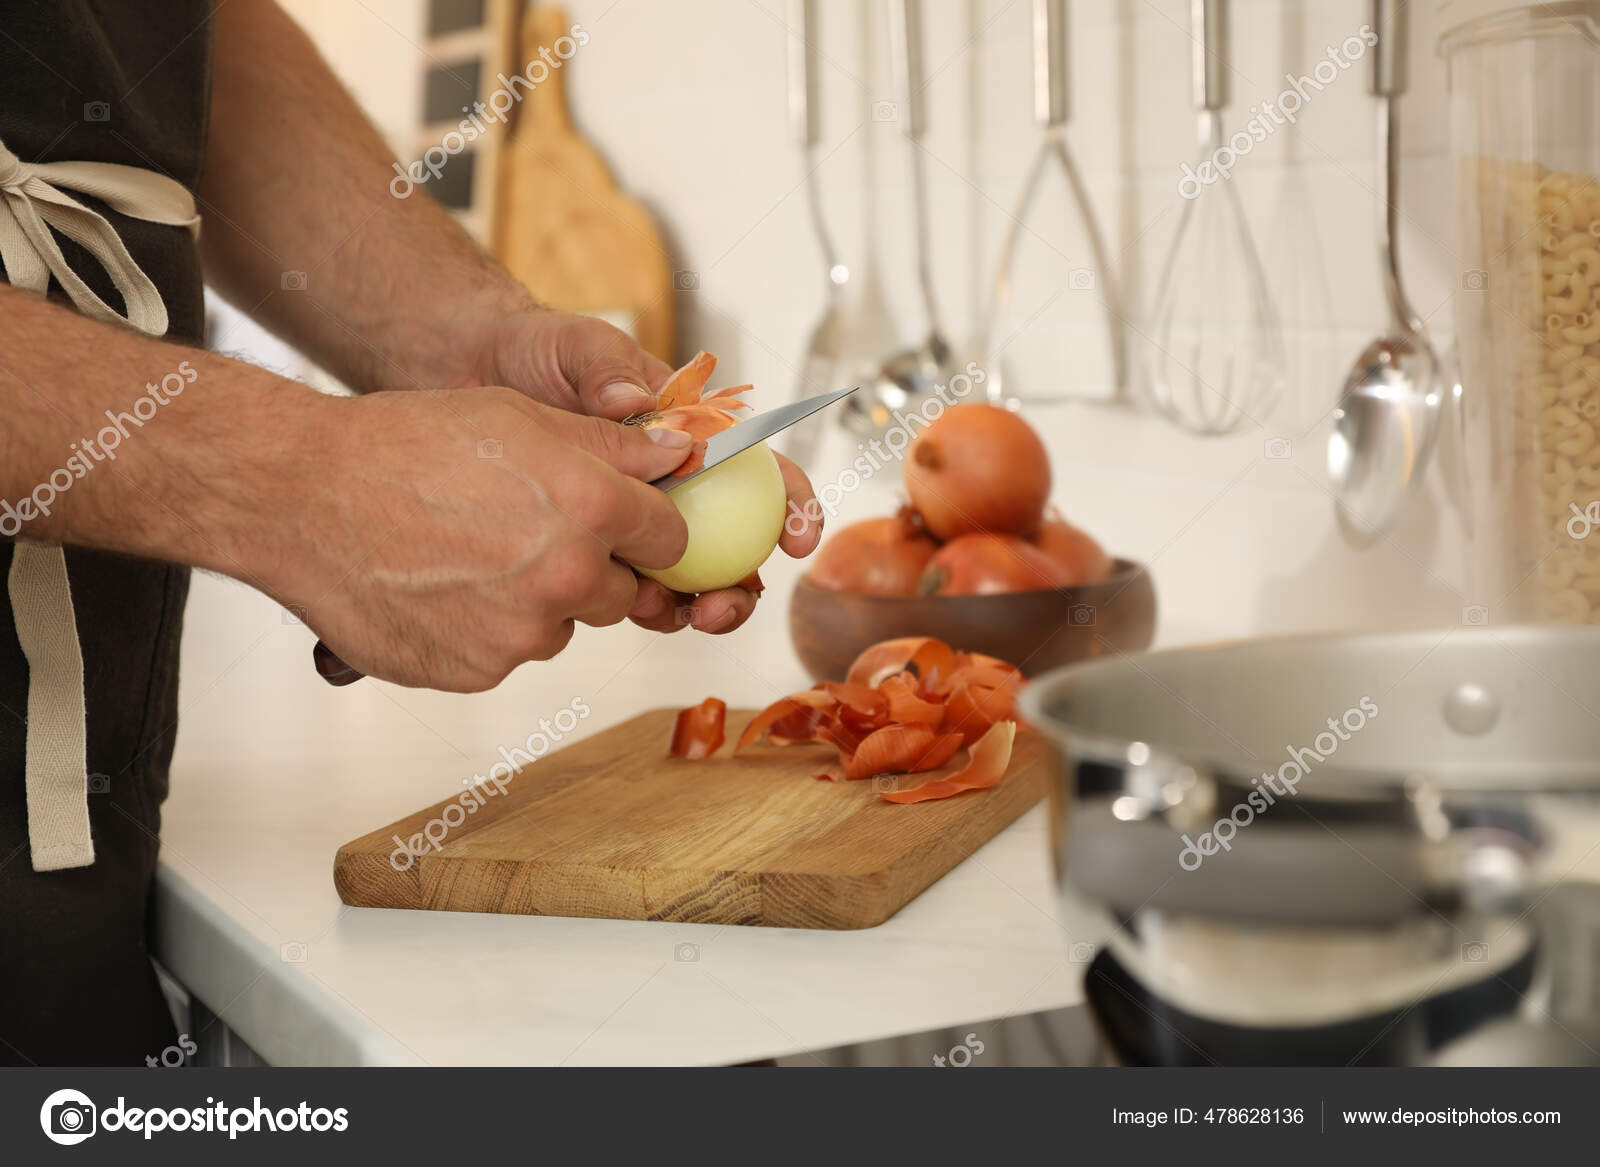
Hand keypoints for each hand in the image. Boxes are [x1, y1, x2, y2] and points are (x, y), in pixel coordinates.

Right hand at [274, 387, 694, 691]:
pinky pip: (507, 654)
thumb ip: (612, 446)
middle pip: (620, 591)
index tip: (623, 523)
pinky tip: (439, 587)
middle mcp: (567, 575)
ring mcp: (522, 632)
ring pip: (561, 625)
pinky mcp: (478, 671)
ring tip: (466, 555)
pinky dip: (483, 630)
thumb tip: (680, 455)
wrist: (302, 497)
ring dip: (535, 601)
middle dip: (589, 567)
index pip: (670, 539)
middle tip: (523, 533)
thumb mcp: (519, 416)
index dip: (645, 528)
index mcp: (590, 504)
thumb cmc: (404, 444)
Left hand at [465, 308, 825, 633]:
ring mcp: (639, 521)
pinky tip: (628, 611)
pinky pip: (634, 589)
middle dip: (744, 585)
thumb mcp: (578, 345)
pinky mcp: (598, 547)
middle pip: (736, 544)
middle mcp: (676, 484)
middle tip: (723, 604)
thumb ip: (608, 369)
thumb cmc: (539, 351)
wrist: (471, 376)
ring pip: (692, 578)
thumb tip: (635, 399)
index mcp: (691, 434)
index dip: (793, 507)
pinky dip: (644, 608)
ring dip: (699, 606)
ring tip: (684, 616)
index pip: (760, 471)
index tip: (797, 541)